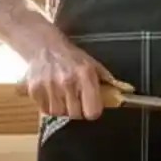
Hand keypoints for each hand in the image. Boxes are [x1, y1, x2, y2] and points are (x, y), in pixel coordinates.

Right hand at [14, 41, 132, 119]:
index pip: (92, 111)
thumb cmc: (71, 56)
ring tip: (62, 93)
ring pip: (59, 114)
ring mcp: (49, 86)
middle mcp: (67, 82)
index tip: (90, 106)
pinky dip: (48, 105)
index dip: (92, 110)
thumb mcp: (92, 64)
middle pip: (75, 115)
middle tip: (74, 97)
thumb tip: (126, 92)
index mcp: (85, 75)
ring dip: (61, 108)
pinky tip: (51, 92)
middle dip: (76, 109)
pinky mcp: (34, 90)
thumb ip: (108, 80)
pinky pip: (44, 110)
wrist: (43, 45)